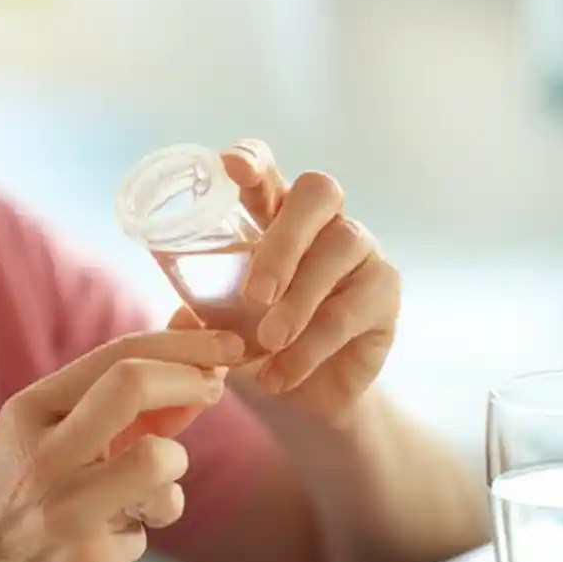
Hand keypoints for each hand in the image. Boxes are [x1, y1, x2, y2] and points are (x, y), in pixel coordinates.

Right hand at [0, 329, 244, 561]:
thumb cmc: (14, 504)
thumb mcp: (43, 438)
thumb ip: (113, 398)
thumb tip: (190, 344)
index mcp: (26, 413)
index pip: (114, 356)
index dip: (181, 344)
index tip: (224, 345)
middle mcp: (39, 454)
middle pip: (133, 384)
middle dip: (191, 379)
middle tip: (215, 390)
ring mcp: (62, 509)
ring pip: (160, 461)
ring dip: (171, 474)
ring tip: (143, 492)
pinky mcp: (85, 561)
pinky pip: (147, 529)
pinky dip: (136, 531)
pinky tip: (103, 540)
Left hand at [174, 139, 401, 424]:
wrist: (304, 401)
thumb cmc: (254, 346)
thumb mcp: (216, 327)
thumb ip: (197, 312)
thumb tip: (178, 316)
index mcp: (273, 215)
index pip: (267, 172)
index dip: (252, 160)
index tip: (230, 166)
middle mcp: (321, 221)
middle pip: (318, 193)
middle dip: (284, 240)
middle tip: (254, 295)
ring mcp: (360, 250)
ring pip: (338, 251)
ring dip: (297, 302)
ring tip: (266, 343)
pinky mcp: (384, 291)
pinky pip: (349, 310)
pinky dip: (309, 347)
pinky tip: (281, 376)